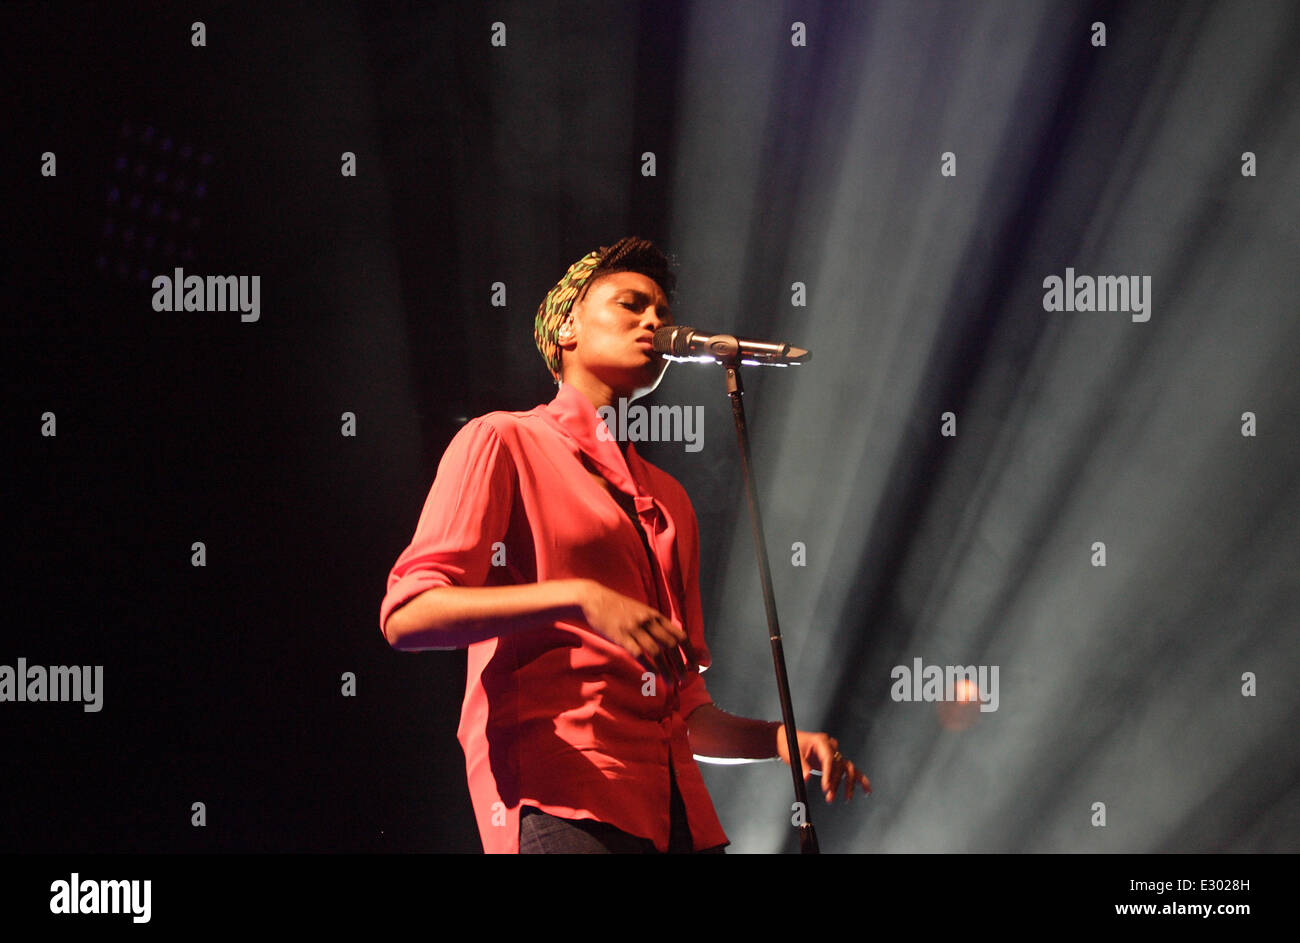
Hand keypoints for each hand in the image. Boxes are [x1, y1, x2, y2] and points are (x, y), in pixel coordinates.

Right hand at [575, 579, 693, 682]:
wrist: (595, 599)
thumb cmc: (618, 607)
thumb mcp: (641, 611)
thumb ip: (653, 624)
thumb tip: (667, 641)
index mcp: (655, 616)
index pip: (680, 634)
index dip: (690, 651)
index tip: (695, 665)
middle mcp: (648, 621)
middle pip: (672, 645)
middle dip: (682, 664)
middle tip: (686, 678)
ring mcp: (635, 628)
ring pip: (658, 652)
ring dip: (667, 669)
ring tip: (672, 682)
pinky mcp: (622, 636)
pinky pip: (639, 653)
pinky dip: (649, 666)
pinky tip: (655, 675)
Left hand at [775, 726, 870, 802]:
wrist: (787, 740)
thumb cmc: (789, 745)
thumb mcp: (794, 755)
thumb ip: (802, 767)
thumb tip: (808, 778)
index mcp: (822, 741)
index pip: (829, 758)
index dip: (829, 774)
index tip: (826, 788)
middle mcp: (831, 746)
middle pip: (839, 766)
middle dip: (835, 783)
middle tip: (829, 798)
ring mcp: (835, 753)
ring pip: (847, 769)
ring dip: (847, 784)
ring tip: (846, 799)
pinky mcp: (835, 761)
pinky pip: (849, 770)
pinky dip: (859, 780)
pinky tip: (867, 791)